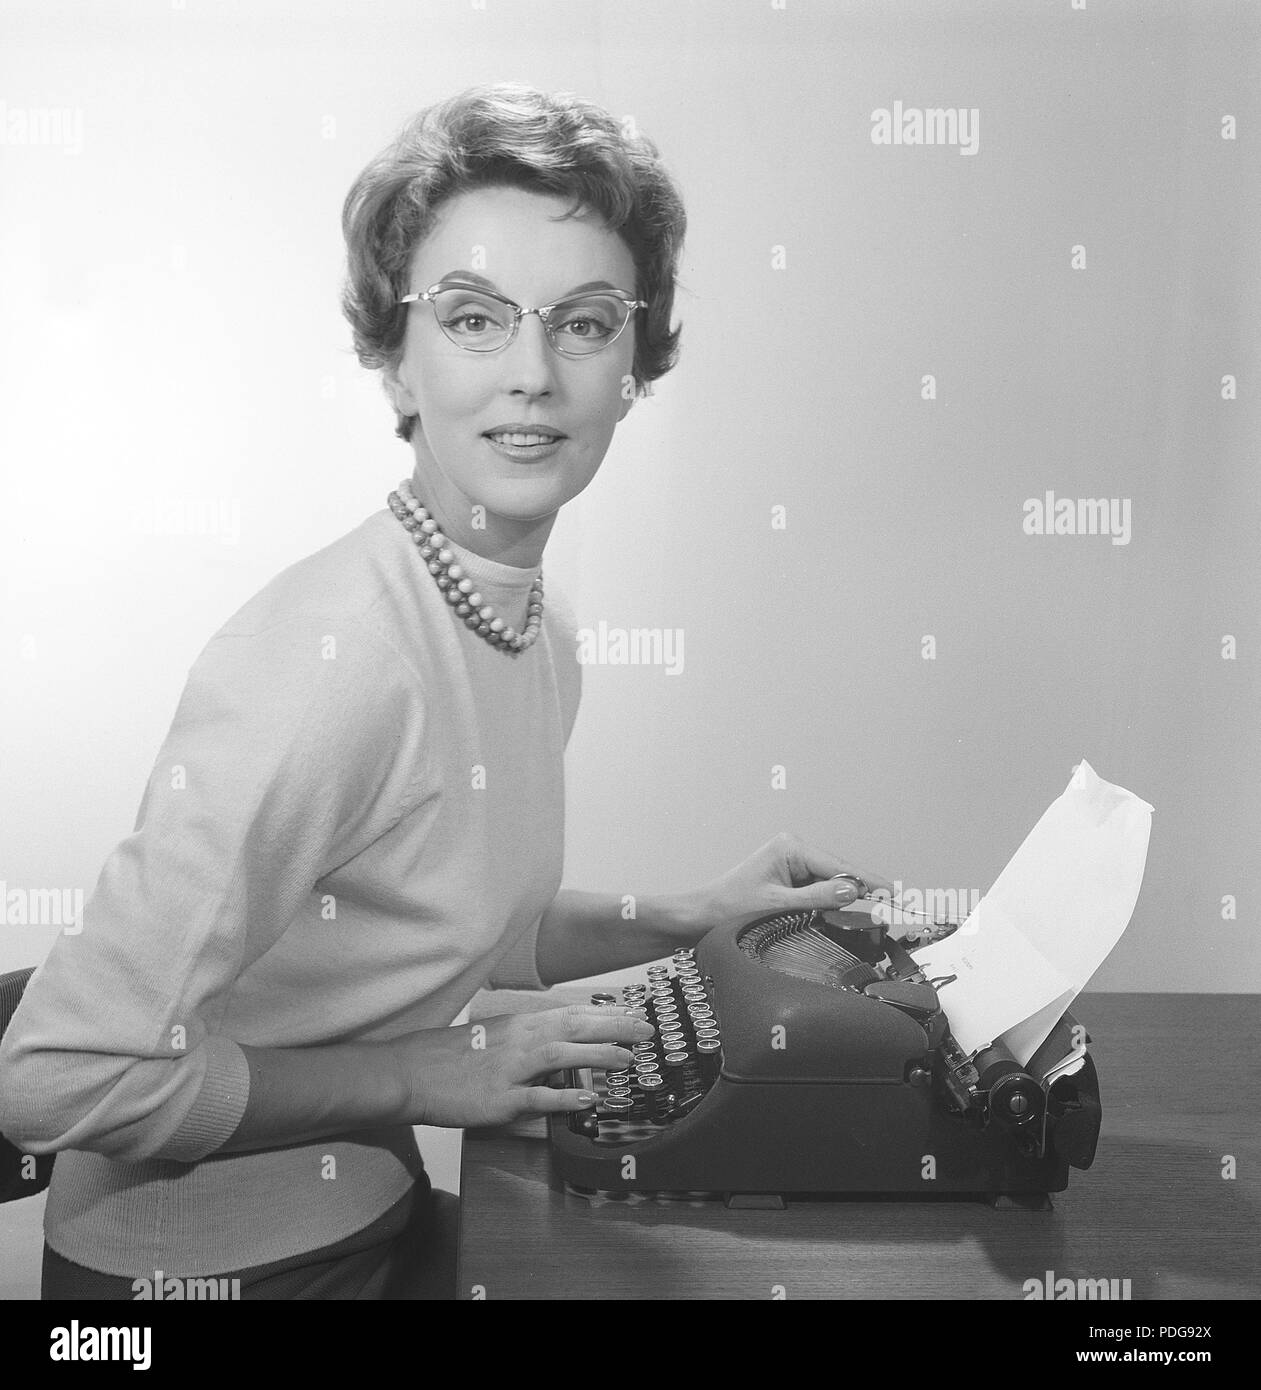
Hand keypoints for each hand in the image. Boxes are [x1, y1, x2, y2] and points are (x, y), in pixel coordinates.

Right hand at [396, 1005, 655, 1128]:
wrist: (409, 1072)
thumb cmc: (449, 1056)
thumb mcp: (492, 1036)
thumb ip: (525, 1037)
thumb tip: (557, 1039)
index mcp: (518, 1025)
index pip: (571, 1012)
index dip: (605, 1013)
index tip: (633, 1012)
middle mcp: (519, 1041)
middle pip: (575, 1026)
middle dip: (614, 1026)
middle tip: (647, 1030)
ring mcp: (510, 1069)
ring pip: (562, 1054)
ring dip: (598, 1054)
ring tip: (630, 1059)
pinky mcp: (499, 1099)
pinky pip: (537, 1097)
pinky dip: (564, 1095)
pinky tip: (588, 1097)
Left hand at [686, 831, 893, 934]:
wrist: (703, 917)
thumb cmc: (730, 907)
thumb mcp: (778, 905)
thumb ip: (818, 898)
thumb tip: (852, 890)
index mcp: (791, 847)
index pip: (839, 865)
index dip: (867, 881)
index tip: (892, 893)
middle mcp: (794, 850)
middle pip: (839, 873)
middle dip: (857, 892)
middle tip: (886, 909)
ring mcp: (793, 864)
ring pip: (831, 883)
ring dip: (841, 900)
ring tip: (859, 915)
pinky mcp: (791, 879)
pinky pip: (820, 890)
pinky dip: (829, 903)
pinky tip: (835, 914)